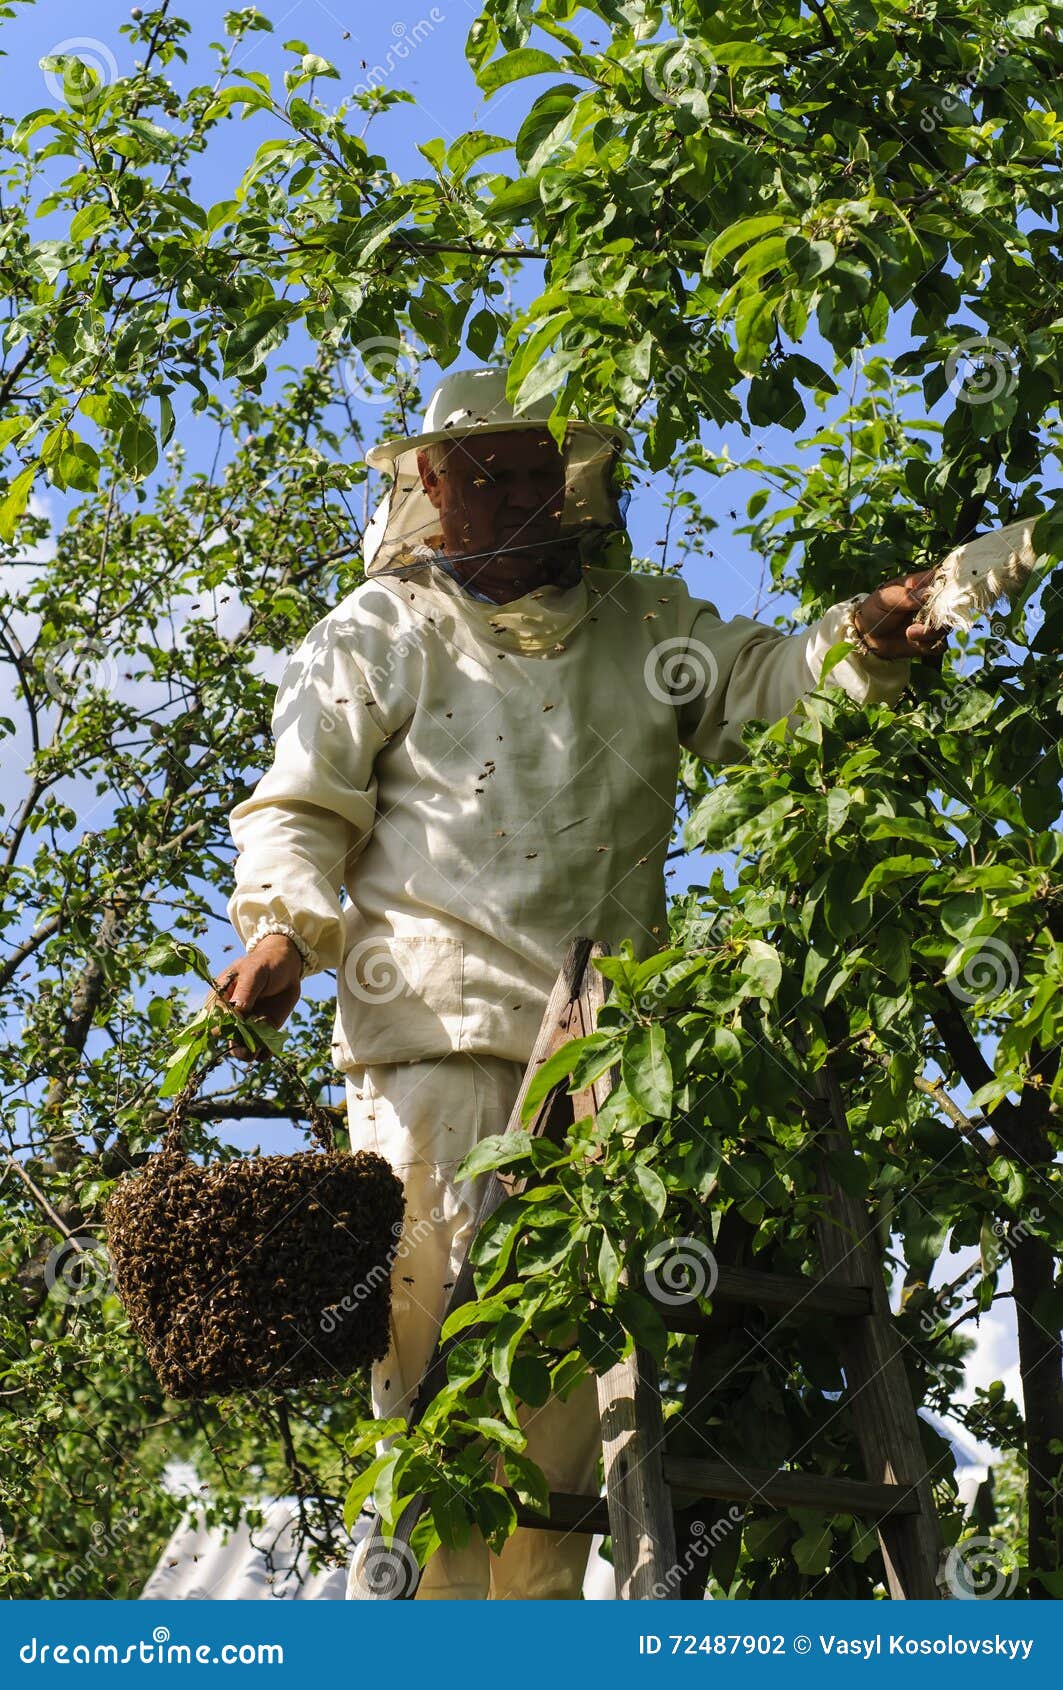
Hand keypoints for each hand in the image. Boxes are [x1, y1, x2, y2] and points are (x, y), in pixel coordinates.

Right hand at [213, 935, 302, 1060]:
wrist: (287, 966)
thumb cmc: (265, 963)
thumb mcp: (254, 972)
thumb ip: (245, 991)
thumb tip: (236, 1012)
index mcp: (219, 999)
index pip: (213, 1019)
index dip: (223, 1026)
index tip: (237, 1024)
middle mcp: (230, 1016)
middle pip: (226, 1038)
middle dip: (236, 1045)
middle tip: (248, 1047)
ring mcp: (246, 1025)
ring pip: (240, 1048)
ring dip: (248, 1053)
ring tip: (258, 1051)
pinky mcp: (263, 1031)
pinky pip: (260, 1049)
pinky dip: (264, 1053)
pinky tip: (269, 1050)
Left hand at [852, 568, 949, 660]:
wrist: (866, 635)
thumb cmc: (875, 608)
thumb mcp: (885, 598)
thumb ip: (905, 596)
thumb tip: (927, 593)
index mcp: (924, 585)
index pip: (947, 581)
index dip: (952, 588)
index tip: (944, 598)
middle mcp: (933, 603)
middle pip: (951, 607)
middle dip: (939, 617)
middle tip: (919, 623)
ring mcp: (932, 622)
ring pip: (946, 628)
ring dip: (930, 633)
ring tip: (909, 633)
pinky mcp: (929, 640)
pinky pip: (940, 645)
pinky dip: (929, 646)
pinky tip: (913, 642)